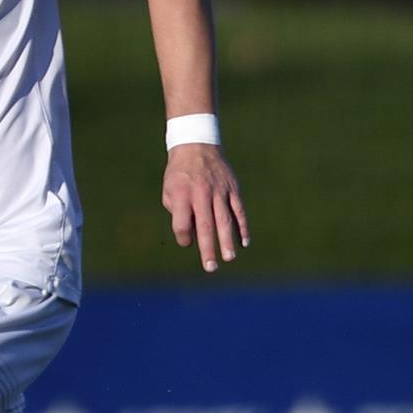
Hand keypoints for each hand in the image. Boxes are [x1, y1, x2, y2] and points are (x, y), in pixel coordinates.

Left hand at [164, 144, 247, 271]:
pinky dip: (242, 227)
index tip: (186, 240)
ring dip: (227, 240)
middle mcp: (201, 193)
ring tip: (228, 258)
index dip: (183, 236)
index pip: (181, 223)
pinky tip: (244, 242)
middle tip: (210, 267)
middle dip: (208, 248)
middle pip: (205, 225)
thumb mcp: (169, 190)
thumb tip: (192, 235)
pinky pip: (239, 210)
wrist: (197, 145)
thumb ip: (178, 213)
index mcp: (182, 194)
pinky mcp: (232, 188)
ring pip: (225, 219)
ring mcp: (219, 191)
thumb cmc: (179, 174)